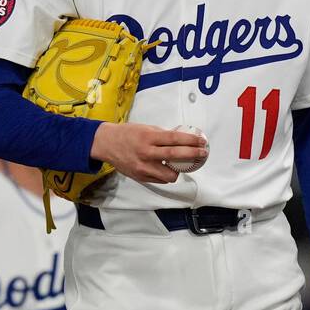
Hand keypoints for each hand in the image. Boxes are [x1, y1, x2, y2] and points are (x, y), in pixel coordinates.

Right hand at [90, 122, 207, 183]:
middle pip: (174, 156)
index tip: (201, 141)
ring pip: (169, 175)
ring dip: (179, 170)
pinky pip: (160, 180)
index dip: (190, 140)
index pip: (174, 139)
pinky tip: (167, 169)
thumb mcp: (146, 129)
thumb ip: (163, 136)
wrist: (106, 144)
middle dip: (192, 155)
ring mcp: (143, 167)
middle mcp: (146, 153)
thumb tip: (182, 140)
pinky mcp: (140, 177)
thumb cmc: (128, 134)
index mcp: (148, 137)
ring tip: (181, 165)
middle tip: (203, 153)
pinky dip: (166, 175)